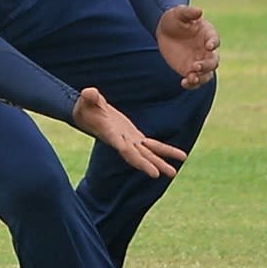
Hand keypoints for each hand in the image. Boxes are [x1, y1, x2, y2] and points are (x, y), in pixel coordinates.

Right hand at [72, 87, 186, 178]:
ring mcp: (129, 141)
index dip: (129, 153)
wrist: (88, 115)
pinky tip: (179, 156)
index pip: (119, 145)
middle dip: (146, 164)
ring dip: (160, 162)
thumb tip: (89, 92)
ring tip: (173, 173)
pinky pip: (152, 146)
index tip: (133, 157)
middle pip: (135, 156)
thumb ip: (89, 98)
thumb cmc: (86, 107)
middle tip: (158, 174)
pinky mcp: (135, 137)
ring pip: (147, 154)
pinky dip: (165, 151)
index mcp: (110, 134)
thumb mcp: (86, 101)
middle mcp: (121, 141)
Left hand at [156, 5, 219, 88]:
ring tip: (191, 78)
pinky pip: (195, 80)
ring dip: (201, 78)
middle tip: (195, 66)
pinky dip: (192, 84)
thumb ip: (188, 12)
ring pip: (207, 74)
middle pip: (213, 61)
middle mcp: (207, 50)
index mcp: (208, 34)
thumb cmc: (174, 19)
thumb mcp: (179, 13)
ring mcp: (200, 61)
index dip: (214, 43)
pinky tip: (184, 83)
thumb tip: (200, 11)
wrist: (165, 31)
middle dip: (206, 65)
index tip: (209, 46)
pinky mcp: (190, 70)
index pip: (215, 39)